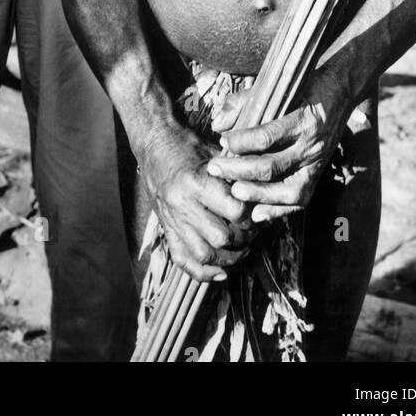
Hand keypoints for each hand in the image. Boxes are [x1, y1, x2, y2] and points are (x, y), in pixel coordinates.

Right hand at [140, 124, 253, 282]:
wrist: (153, 142)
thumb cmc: (188, 144)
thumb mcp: (214, 154)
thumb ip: (236, 176)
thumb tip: (262, 196)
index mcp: (195, 182)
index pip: (235, 211)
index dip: (252, 214)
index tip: (257, 210)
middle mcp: (181, 204)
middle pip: (221, 238)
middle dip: (243, 238)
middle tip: (253, 231)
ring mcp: (171, 220)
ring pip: (204, 254)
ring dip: (227, 258)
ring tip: (240, 249)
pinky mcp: (166, 229)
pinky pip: (183, 260)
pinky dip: (203, 272)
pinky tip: (220, 270)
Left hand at [207, 69, 350, 222]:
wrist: (342, 92)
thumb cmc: (306, 86)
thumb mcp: (278, 85)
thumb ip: (244, 102)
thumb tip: (218, 125)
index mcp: (303, 121)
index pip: (267, 137)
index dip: (241, 141)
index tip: (223, 140)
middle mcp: (311, 146)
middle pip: (272, 167)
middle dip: (239, 170)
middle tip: (215, 168)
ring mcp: (317, 164)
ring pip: (289, 191)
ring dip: (258, 194)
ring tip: (234, 190)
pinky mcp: (318, 176)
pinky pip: (300, 201)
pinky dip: (278, 211)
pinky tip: (257, 212)